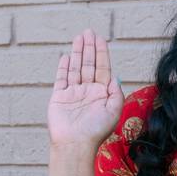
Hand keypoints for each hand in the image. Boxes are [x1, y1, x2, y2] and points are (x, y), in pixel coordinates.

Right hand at [48, 29, 123, 150]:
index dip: (101, 53)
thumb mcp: (114, 111)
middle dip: (89, 48)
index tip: (100, 38)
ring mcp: (73, 94)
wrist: (75, 144)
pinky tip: (65, 56)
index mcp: (101, 94)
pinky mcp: (59, 97)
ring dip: (77, 52)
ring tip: (79, 37)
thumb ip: (116, 93)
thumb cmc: (96, 131)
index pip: (102, 68)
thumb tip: (115, 77)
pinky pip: (61, 79)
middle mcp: (88, 92)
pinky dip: (63, 67)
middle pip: (89, 64)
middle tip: (88, 31)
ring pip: (75, 68)